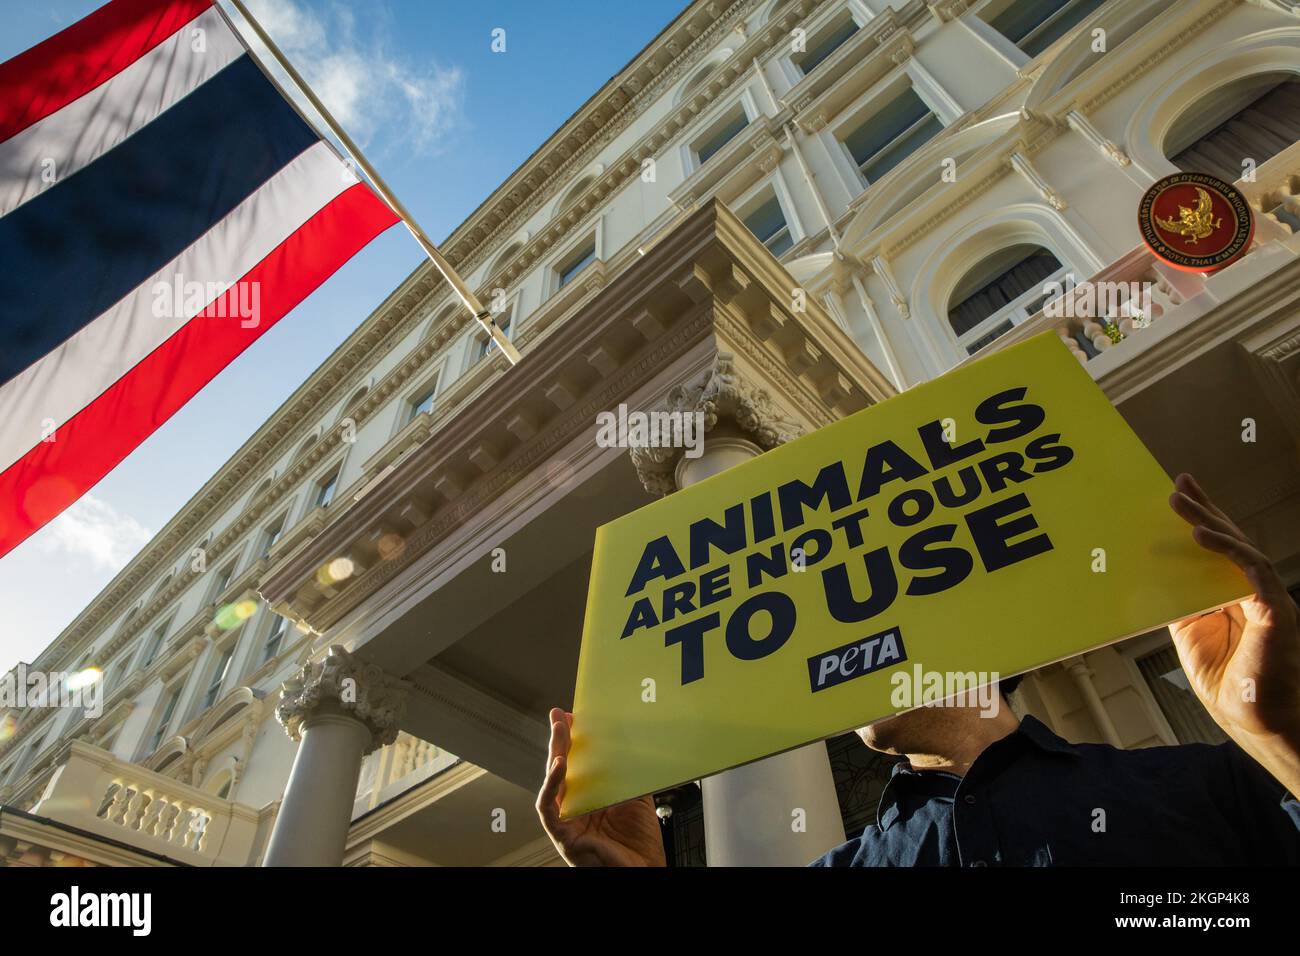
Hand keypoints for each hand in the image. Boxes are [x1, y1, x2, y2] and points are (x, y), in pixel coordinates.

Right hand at [536, 707, 666, 866]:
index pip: (578, 764)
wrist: (643, 871)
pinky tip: (558, 766)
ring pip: (552, 783)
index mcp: (591, 798)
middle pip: (562, 768)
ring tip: (559, 731)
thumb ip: (629, 776)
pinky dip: (551, 786)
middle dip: (559, 739)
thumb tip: (630, 746)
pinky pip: (548, 808)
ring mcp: (567, 821)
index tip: (573, 717)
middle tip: (558, 716)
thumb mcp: (637, 800)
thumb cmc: (639, 845)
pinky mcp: (561, 834)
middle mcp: (575, 808)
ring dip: (554, 755)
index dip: (574, 741)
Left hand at [1169, 474, 1299, 792]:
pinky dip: (1228, 550)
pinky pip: (1253, 572)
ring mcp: (1269, 599)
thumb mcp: (1192, 637)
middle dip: (1205, 510)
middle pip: (1231, 541)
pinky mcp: (1277, 611)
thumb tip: (1155, 577)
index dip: (1204, 519)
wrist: (1257, 722)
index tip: (1180, 492)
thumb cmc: (1231, 686)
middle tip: (1178, 484)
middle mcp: (1255, 592)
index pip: (1221, 550)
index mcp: (1236, 597)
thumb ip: (1180, 605)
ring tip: (1181, 503)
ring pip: (1241, 549)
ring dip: (1210, 523)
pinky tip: (1202, 536)